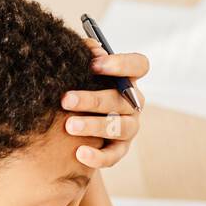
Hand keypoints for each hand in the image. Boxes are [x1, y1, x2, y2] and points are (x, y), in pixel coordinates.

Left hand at [60, 37, 148, 168]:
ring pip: (118, 127)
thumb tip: (90, 48)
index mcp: (128, 79)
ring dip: (93, 126)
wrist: (73, 127)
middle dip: (93, 99)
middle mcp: (133, 103)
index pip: (139, 65)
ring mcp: (129, 128)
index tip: (94, 65)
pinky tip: (80, 153)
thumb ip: (86, 56)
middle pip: (121, 99)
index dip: (121, 64)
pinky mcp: (120, 150)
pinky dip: (97, 157)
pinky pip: (113, 156)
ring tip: (69, 126)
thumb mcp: (82, 72)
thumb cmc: (79, 89)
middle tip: (66, 100)